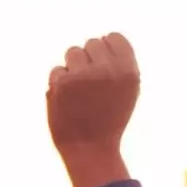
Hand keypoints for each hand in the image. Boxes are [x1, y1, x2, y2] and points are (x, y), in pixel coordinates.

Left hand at [47, 33, 139, 186]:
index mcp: (129, 71)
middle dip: (89, 59)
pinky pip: (57, 70)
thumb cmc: (110, 120)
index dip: (107, 49)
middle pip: (92, 43)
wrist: (90, 149)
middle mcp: (108, 70)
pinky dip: (60, 83)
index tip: (104, 64)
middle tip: (91, 83)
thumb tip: (104, 41)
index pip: (114, 38)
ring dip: (73, 68)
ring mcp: (84, 75)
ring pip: (72, 52)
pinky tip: (68, 100)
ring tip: (79, 91)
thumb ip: (120, 65)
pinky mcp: (62, 82)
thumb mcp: (128, 92)